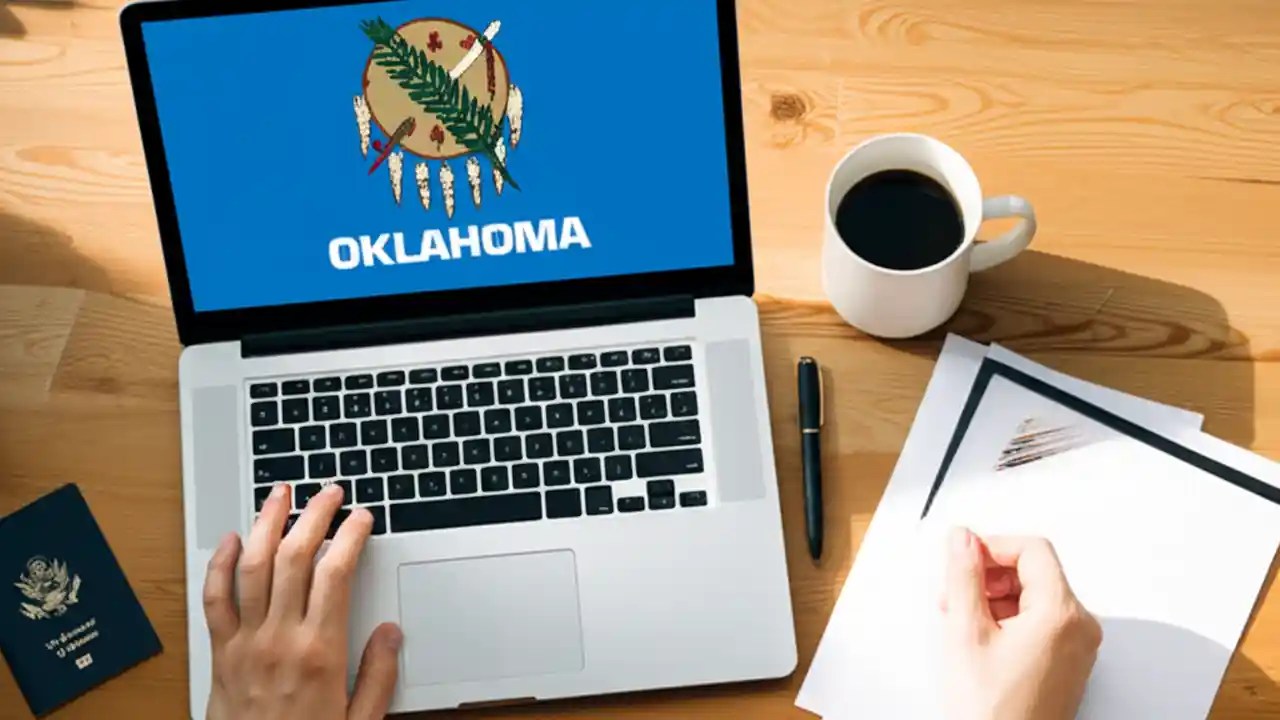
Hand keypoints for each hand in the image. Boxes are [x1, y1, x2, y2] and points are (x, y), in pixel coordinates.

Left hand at [203, 484, 402, 719]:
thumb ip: (379, 676)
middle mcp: (280, 639)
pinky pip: (215, 599)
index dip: (350, 536)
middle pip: (295, 557)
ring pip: (253, 567)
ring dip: (267, 524)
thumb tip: (391, 633)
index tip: (362, 518)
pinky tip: (232, 540)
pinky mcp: (221, 653)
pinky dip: (220, 565)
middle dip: (314, 515)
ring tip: (280, 495)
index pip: (336, 573)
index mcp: (321, 652)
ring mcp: (246, 643)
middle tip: (329, 492)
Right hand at [940, 528, 1101, 719]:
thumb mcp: (966, 632)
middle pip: (1035, 572)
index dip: (992, 547)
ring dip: (995, 598)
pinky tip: (980, 637)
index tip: (965, 557)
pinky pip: (1040, 622)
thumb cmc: (994, 712)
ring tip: (962, 619)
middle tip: (956, 591)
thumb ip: (964, 576)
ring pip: (1035, 597)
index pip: (1032, 550)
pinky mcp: (1067, 662)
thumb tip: (963, 540)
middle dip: (990, 575)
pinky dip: (1009, 619)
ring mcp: (1077, 647)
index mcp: (1061, 614)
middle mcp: (1080, 628)